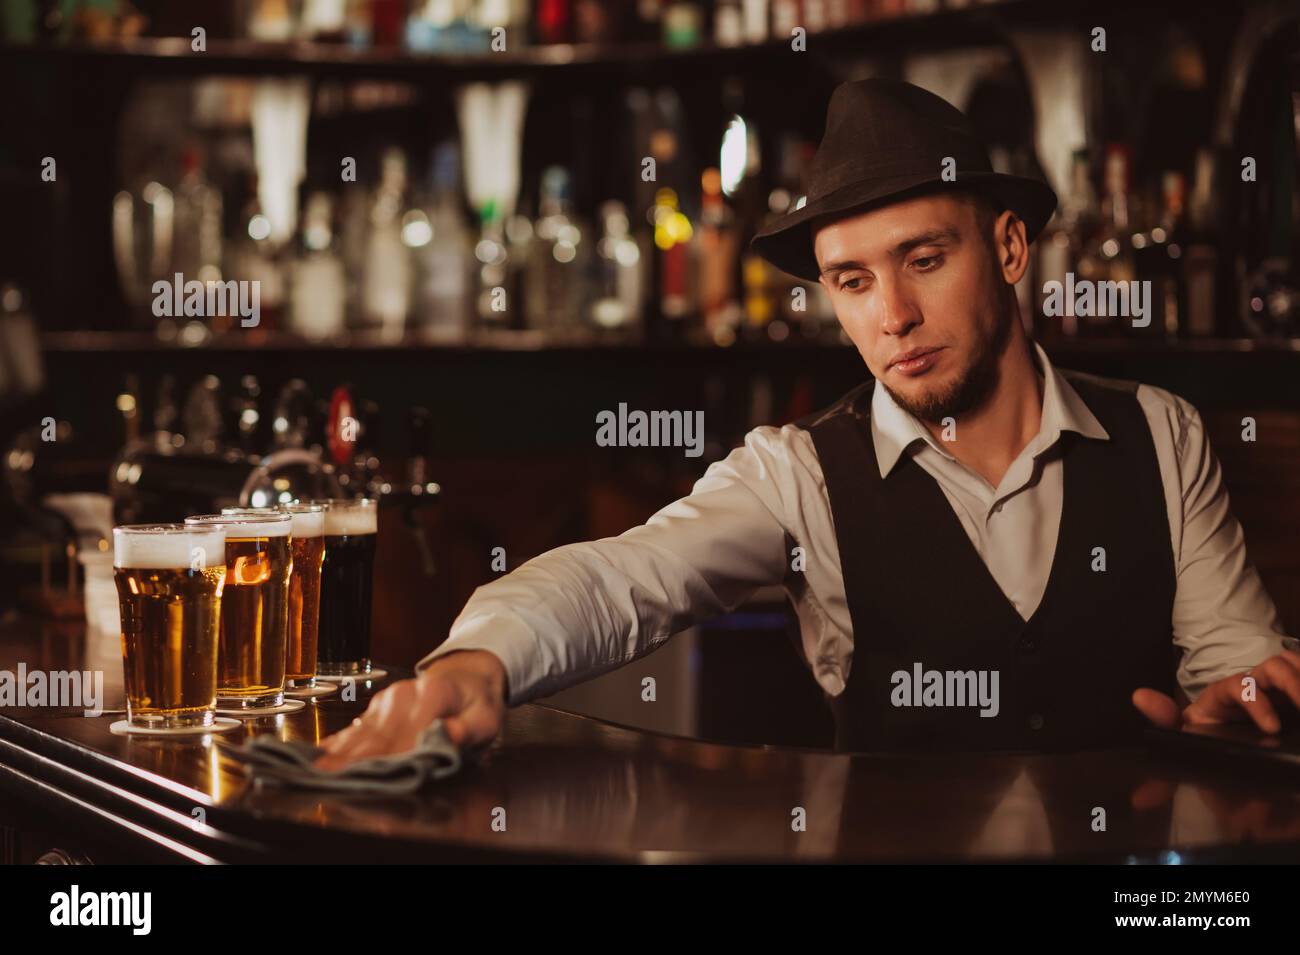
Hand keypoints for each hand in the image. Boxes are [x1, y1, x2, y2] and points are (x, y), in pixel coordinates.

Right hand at [314, 650, 507, 770]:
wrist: (468, 675)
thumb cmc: (477, 702)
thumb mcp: (485, 717)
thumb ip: (468, 728)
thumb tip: (448, 735)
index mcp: (431, 697)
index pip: (405, 736)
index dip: (387, 760)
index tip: (368, 779)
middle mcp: (402, 697)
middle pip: (375, 736)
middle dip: (351, 760)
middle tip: (325, 780)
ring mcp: (387, 701)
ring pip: (360, 733)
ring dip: (338, 753)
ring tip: (316, 773)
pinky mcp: (378, 708)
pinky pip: (356, 729)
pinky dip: (338, 743)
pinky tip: (320, 754)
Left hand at [1132, 648, 1299, 734]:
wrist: (1231, 756)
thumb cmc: (1209, 738)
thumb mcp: (1187, 732)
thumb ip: (1165, 718)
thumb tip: (1139, 696)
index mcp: (1226, 694)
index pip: (1240, 686)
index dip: (1256, 701)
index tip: (1271, 727)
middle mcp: (1255, 684)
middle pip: (1276, 668)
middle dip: (1294, 685)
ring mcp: (1278, 690)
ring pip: (1293, 665)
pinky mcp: (1292, 698)